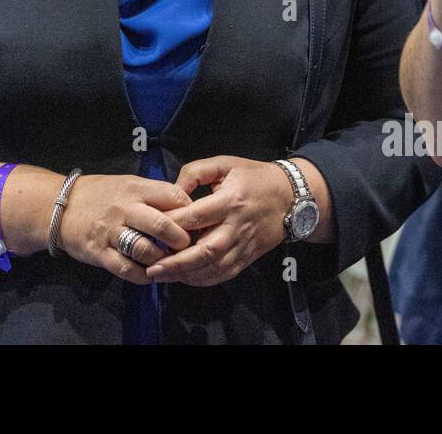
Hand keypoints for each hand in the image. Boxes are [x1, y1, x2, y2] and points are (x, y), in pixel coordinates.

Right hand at [57, 173, 193, 285]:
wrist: (58, 205)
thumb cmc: (99, 194)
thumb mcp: (127, 184)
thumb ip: (153, 194)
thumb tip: (186, 207)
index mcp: (135, 188)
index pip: (173, 196)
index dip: (190, 211)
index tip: (197, 223)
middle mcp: (125, 208)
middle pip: (163, 225)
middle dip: (182, 240)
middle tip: (188, 247)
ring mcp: (111, 232)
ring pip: (146, 250)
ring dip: (163, 260)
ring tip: (170, 262)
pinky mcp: (100, 252)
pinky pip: (126, 269)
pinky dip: (143, 276)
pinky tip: (150, 275)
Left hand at [144, 156, 295, 286]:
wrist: (290, 196)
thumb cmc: (254, 177)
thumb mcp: (225, 163)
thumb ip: (195, 172)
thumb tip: (173, 190)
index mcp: (230, 200)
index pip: (196, 217)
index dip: (172, 225)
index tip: (152, 229)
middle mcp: (237, 226)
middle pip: (205, 250)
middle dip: (177, 262)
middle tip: (153, 268)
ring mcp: (244, 244)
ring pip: (214, 267)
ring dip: (187, 274)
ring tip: (163, 276)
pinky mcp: (248, 256)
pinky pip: (225, 273)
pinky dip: (205, 280)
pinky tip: (186, 278)